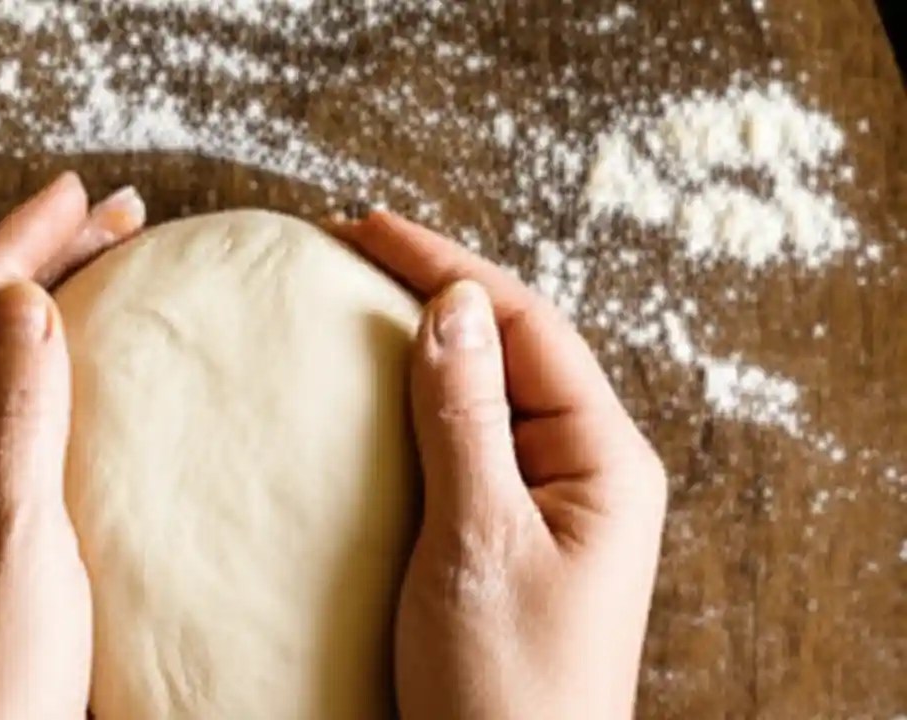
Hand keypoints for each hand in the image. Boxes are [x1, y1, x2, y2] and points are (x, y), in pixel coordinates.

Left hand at [0, 173, 144, 719]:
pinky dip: (42, 365)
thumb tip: (27, 298)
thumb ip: (20, 409)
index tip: (76, 192)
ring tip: (108, 254)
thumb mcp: (16, 530)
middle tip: (114, 211)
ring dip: (43, 305)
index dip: (14, 244)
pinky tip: (79, 344)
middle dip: (36, 261)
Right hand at [330, 212, 667, 719]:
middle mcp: (588, 470)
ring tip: (359, 294)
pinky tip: (379, 385)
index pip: (526, 325)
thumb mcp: (477, 540)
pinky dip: (421, 401)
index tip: (368, 228)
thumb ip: (466, 416)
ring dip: (426, 340)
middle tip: (351, 247)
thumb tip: (453, 301)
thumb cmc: (503, 686)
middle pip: (513, 345)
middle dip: (437, 290)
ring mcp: (550, 501)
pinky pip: (470, 441)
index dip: (447, 266)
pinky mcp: (510, 532)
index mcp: (607, 461)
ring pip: (488, 390)